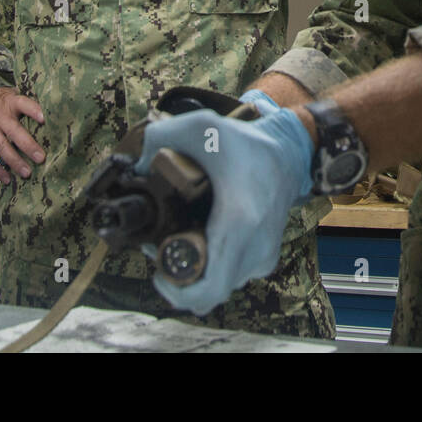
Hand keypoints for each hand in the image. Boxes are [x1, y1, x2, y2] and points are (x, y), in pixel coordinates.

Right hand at [0, 88, 45, 184]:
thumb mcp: (9, 95)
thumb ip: (25, 105)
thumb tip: (51, 115)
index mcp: (10, 102)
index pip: (23, 104)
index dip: (33, 110)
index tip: (44, 118)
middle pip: (14, 131)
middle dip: (28, 145)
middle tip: (41, 158)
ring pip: (1, 146)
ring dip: (14, 161)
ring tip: (27, 173)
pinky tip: (7, 179)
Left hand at [134, 90, 313, 315]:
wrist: (288, 154)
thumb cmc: (246, 143)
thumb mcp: (202, 127)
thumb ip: (160, 136)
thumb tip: (133, 164)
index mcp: (239, 222)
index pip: (208, 288)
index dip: (175, 290)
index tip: (157, 267)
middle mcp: (254, 249)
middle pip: (207, 294)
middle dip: (175, 278)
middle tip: (158, 247)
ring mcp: (262, 258)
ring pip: (217, 287)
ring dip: (192, 273)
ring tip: (174, 240)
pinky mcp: (264, 260)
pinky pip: (229, 278)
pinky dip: (210, 268)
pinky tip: (197, 241)